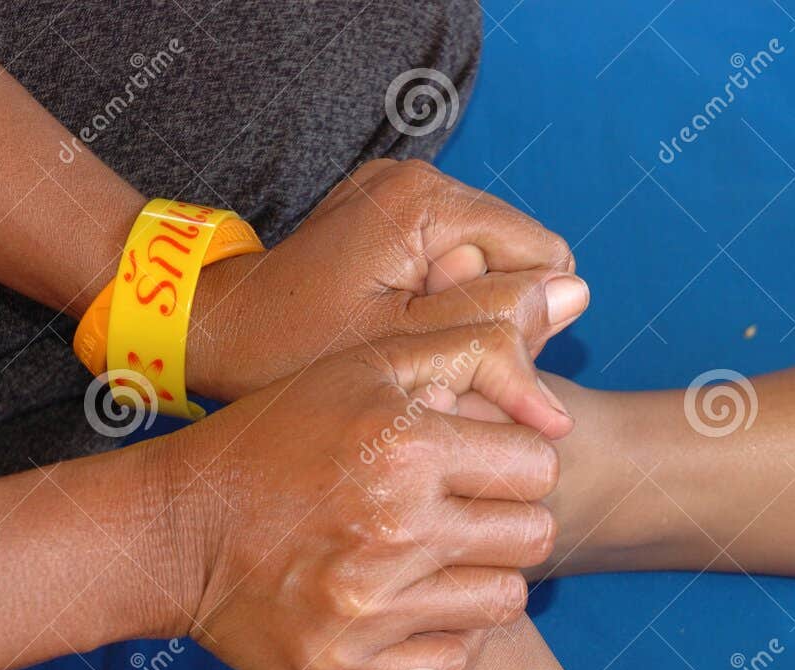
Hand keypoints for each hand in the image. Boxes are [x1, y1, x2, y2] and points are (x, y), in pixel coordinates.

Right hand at [144, 324, 560, 669]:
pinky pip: (453, 658)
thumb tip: (562, 378)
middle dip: (507, 519)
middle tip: (464, 513)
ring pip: (505, 602)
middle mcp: (393, 529)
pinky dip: (440, 634)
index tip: (480, 465)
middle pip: (534, 537)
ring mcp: (369, 605)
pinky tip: (405, 604)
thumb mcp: (363, 367)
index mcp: (405, 447)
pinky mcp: (346, 663)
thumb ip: (470, 351)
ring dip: (481, 578)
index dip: (515, 462)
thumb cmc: (278, 438)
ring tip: (436, 558)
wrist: (172, 530)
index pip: (538, 466)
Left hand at [186, 159, 587, 429]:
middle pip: (516, 259)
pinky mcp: (387, 217)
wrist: (217, 331)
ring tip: (411, 354)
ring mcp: (400, 195)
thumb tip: (577, 296)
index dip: (523, 321)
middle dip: (490, 320)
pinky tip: (400, 336)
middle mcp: (419, 181)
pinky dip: (437, 307)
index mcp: (426, 201)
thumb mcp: (407, 350)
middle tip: (432, 362)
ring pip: (486, 267)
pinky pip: (449, 264)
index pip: (541, 255)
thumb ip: (495, 324)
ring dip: (464, 319)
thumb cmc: (295, 351)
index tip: (464, 360)